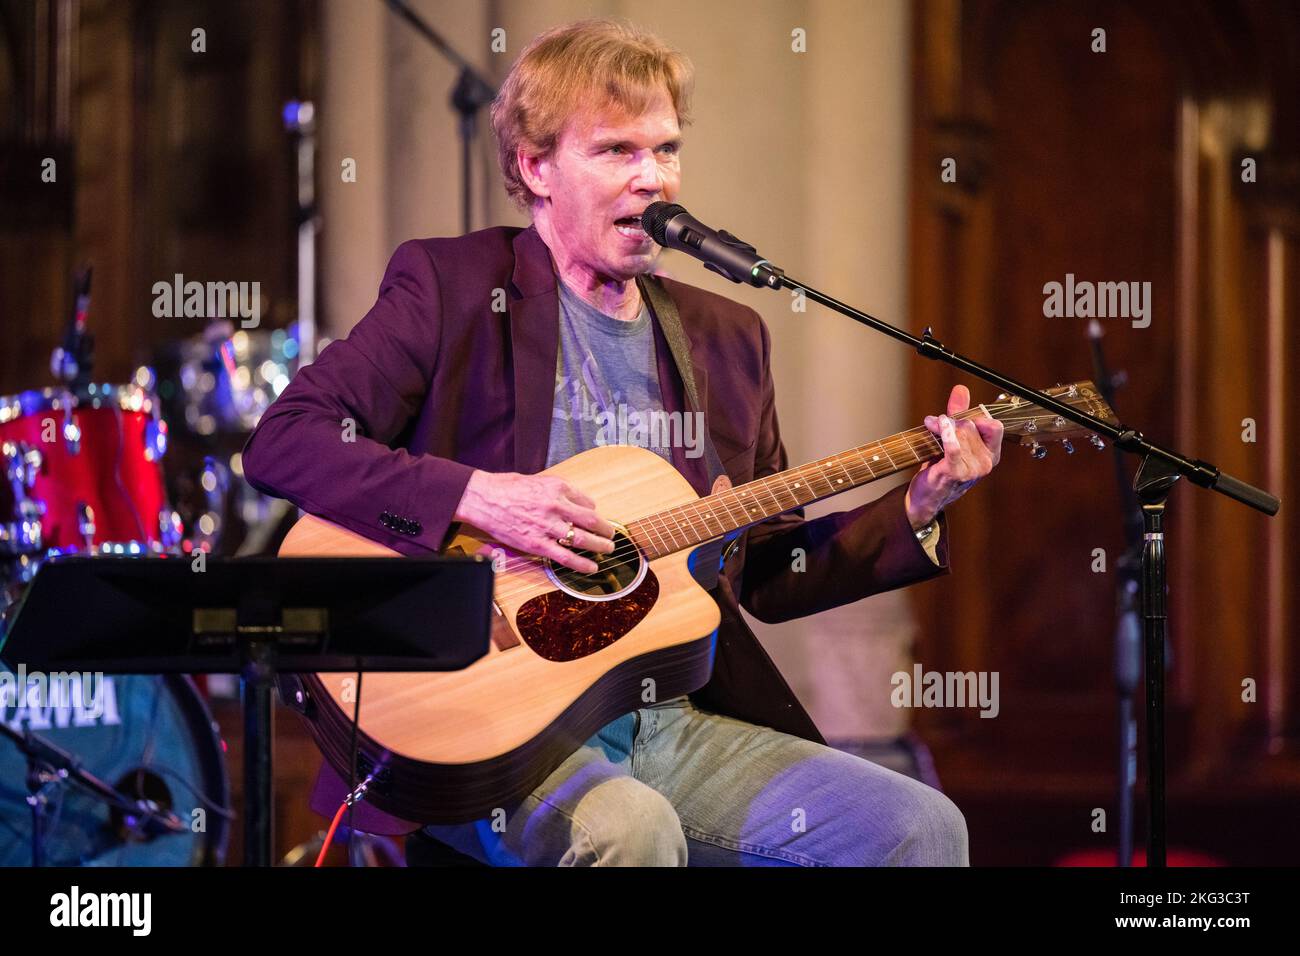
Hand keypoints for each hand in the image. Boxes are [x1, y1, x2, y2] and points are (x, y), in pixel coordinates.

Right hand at [454, 470, 615, 572]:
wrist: (483, 498)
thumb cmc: (506, 487)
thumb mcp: (538, 480)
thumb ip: (559, 491)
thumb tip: (578, 501)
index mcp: (558, 488)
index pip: (586, 501)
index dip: (594, 511)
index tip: (596, 518)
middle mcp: (556, 506)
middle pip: (592, 521)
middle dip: (607, 530)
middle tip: (612, 535)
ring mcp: (547, 526)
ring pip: (583, 539)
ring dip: (600, 546)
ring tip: (608, 549)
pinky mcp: (537, 544)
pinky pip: (565, 557)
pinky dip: (582, 564)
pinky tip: (591, 567)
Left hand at [904, 384, 1003, 529]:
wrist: (927, 496)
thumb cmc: (942, 467)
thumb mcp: (954, 438)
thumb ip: (959, 414)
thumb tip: (961, 389)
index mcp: (991, 454)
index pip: (994, 426)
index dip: (976, 416)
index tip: (959, 415)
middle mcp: (986, 463)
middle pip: (971, 426)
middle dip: (951, 420)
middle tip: (935, 422)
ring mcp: (973, 470)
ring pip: (959, 434)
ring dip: (941, 426)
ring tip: (930, 426)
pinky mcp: (956, 472)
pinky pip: (954, 446)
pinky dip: (945, 432)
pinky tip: (937, 424)